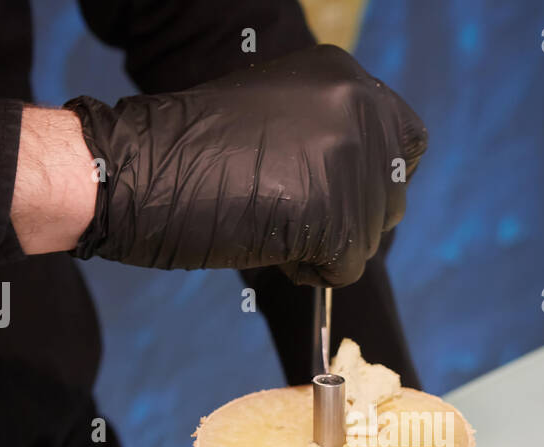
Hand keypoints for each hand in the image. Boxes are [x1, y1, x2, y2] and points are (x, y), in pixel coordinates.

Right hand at [64, 44, 426, 284]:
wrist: (136, 169)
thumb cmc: (192, 153)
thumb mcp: (279, 119)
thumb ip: (329, 137)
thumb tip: (374, 186)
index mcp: (344, 76)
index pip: (406, 143)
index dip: (377, 180)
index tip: (342, 197)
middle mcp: (357, 107)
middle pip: (392, 195)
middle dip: (351, 220)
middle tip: (290, 215)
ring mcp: (349, 158)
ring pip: (371, 236)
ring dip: (326, 247)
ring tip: (269, 224)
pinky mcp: (335, 212)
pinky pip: (347, 268)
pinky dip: (312, 273)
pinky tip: (268, 248)